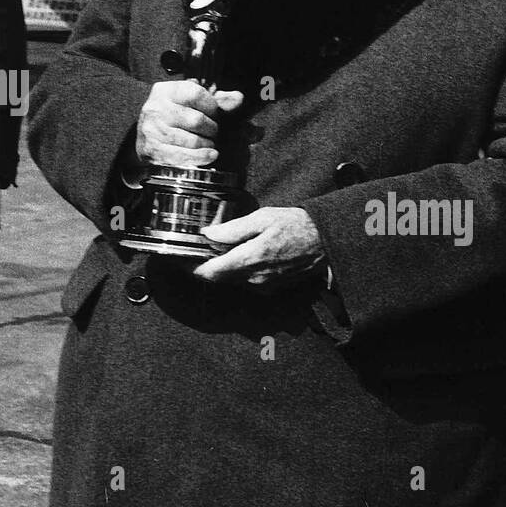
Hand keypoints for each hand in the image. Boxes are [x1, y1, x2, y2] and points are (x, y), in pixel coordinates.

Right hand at [135, 81, 243, 169]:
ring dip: (207, 144)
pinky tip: (209, 155)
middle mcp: (156, 108)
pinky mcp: (153, 150)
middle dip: (212, 128)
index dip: (212, 106)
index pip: (196, 94)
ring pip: (192, 140)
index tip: (214, 113)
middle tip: (213, 132)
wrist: (145, 138)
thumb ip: (218, 99)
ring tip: (209, 143)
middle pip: (197, 120)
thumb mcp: (191, 103)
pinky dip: (201, 157)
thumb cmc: (174, 118)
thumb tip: (238, 98)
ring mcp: (153, 130)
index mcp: (165, 91)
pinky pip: (183, 156)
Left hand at [193, 207, 323, 287]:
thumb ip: (233, 229)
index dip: (190, 268)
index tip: (178, 260)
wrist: (327, 241)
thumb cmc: (297, 225)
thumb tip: (208, 234)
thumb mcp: (263, 218)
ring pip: (232, 280)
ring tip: (218, 249)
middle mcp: (254, 279)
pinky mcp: (272, 287)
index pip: (210, 273)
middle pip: (218, 278)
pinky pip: (247, 281)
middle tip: (194, 251)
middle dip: (205, 266)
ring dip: (223, 267)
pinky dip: (238, 270)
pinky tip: (241, 254)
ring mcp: (264, 286)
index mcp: (249, 260)